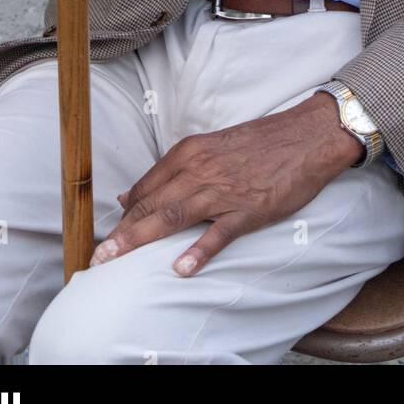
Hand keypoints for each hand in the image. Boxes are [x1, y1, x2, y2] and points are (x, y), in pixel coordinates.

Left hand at [90, 90, 362, 274]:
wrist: (306, 135)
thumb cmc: (260, 142)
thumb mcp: (211, 147)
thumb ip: (172, 170)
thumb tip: (130, 193)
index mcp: (190, 153)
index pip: (146, 188)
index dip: (124, 215)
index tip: (104, 237)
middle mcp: (200, 170)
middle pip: (152, 205)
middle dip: (121, 233)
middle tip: (97, 258)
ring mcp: (224, 191)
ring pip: (173, 218)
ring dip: (141, 240)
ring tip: (116, 261)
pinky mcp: (248, 209)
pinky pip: (218, 234)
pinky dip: (199, 251)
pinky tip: (181, 268)